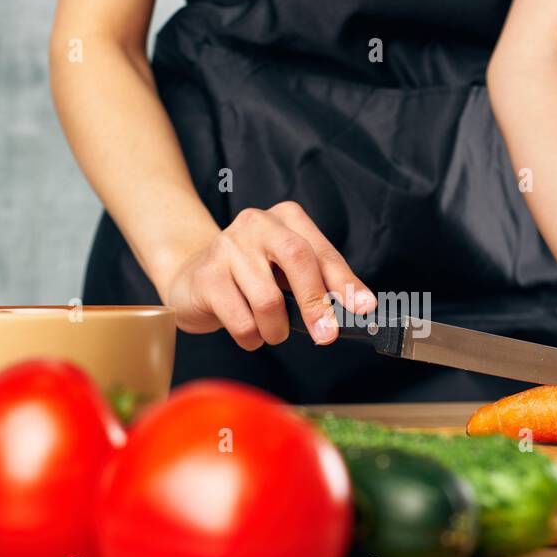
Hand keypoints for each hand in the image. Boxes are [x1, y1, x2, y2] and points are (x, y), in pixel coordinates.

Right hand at [157, 201, 374, 349]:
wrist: (192, 277)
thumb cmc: (252, 278)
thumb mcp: (289, 274)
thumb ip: (321, 285)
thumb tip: (359, 307)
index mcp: (286, 219)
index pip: (322, 252)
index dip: (345, 282)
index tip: (364, 308)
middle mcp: (257, 224)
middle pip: (297, 259)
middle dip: (316, 303)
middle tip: (326, 335)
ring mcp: (227, 246)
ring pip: (268, 299)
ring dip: (277, 329)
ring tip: (272, 332)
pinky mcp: (206, 276)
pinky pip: (241, 320)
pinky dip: (252, 337)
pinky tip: (249, 332)